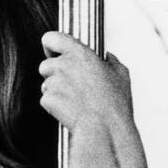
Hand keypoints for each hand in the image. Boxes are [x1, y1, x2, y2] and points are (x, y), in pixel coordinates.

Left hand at [40, 31, 149, 167]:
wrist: (104, 129)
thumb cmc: (114, 103)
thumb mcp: (121, 74)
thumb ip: (109, 60)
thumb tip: (105, 56)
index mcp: (80, 54)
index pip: (51, 38)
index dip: (51, 45)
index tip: (54, 52)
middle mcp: (63, 65)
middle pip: (46, 65)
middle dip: (54, 74)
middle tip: (72, 85)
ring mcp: (53, 82)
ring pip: (46, 84)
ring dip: (56, 90)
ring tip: (76, 100)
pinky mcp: (47, 99)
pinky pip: (46, 100)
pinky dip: (55, 106)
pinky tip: (71, 110)